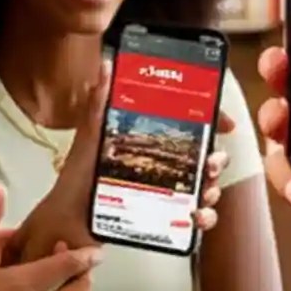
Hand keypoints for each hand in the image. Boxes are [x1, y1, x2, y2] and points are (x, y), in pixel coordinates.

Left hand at [5, 62, 235, 263]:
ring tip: (205, 193)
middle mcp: (163, 166)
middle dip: (217, 159)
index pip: (191, 127)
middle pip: (205, 157)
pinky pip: (194, 217)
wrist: (64, 223)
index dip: (213, 122)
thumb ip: (98, 104)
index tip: (226, 125)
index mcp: (150, 142)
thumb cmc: (76, 180)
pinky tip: (197, 216)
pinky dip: (204, 216)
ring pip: (205, 187)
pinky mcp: (165, 219)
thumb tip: (106, 67)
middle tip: (212, 164)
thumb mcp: (89, 138)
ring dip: (214, 189)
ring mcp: (166, 193)